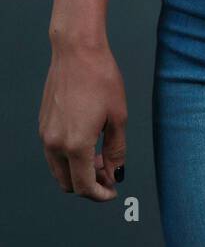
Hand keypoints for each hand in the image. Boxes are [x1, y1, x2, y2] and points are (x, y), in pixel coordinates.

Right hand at [39, 39, 127, 200]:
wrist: (77, 51)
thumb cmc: (100, 78)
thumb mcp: (118, 116)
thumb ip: (116, 150)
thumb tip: (115, 172)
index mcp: (75, 145)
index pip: (84, 186)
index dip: (100, 195)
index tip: (112, 192)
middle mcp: (55, 143)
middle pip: (68, 183)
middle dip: (90, 185)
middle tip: (109, 174)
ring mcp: (46, 134)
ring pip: (59, 169)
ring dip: (78, 171)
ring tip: (100, 156)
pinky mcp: (43, 125)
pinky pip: (54, 153)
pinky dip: (69, 157)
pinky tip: (87, 142)